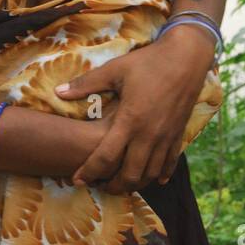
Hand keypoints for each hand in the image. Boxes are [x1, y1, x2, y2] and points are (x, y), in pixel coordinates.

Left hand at [58, 28, 213, 193]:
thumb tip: (58, 92)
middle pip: (129, 175)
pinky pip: (170, 164)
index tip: (76, 180)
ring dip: (135, 184)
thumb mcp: (115, 70)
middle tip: (99, 186)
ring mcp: (166, 137)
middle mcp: (149, 135)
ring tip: (121, 183)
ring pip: (150, 174)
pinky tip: (154, 179)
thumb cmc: (148, 62)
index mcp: (129, 121)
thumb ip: (86, 84)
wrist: (187, 57)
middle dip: (112, 186)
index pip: (105, 157)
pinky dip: (160, 175)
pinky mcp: (179, 134)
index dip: (88, 172)